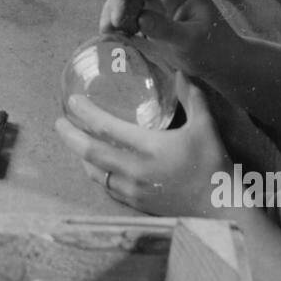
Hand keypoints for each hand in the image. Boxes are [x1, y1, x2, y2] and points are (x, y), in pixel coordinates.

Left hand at [54, 74, 233, 218]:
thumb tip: (181, 71)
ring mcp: (134, 190)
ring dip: (83, 157)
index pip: (107, 128)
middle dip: (70, 136)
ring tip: (76, 143)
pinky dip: (98, 175)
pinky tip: (98, 168)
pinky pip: (108, 188)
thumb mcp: (205, 126)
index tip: (72, 102)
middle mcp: (135, 170)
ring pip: (96, 173)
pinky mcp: (137, 205)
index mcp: (149, 147)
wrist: (222, 209)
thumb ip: (192, 97)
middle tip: (58, 123)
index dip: (86, 114)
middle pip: (91, 152)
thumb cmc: (214, 165)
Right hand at [101, 0, 235, 79]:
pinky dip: (119, 22)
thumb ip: (165, 29)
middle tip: (112, 25)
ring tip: (109, 33)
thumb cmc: (212, 49)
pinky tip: (117, 36)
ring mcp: (160, 2)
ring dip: (115, 12)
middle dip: (120, 0)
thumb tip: (139, 18)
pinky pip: (130, 12)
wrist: (221, 62)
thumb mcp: (190, 41)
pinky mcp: (153, 15)